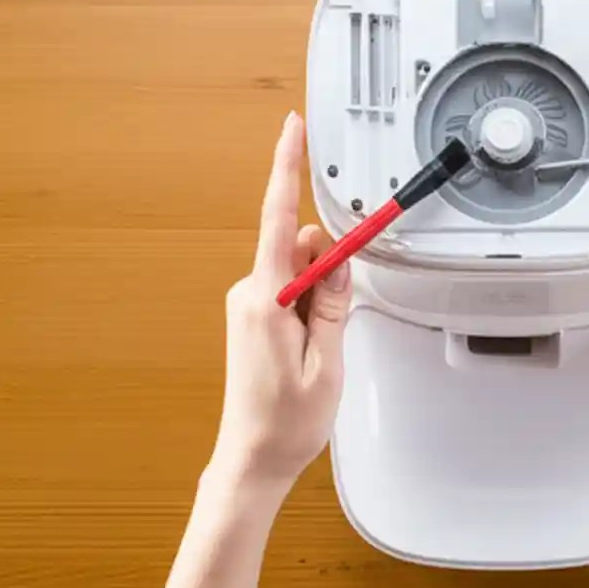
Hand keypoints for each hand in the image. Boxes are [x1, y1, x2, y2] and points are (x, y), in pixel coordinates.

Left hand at [212, 110, 352, 485]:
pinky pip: (293, 290)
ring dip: (323, 298)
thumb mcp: (328, 361)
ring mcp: (250, 302)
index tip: (293, 129)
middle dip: (330, 271)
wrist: (253, 459)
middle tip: (335, 325)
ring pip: (302, 271)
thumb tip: (338, 257)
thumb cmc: (286, 421)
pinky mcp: (254, 314)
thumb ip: (334, 303)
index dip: (287, 168)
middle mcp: (250, 293)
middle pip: (303, 247)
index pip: (280, 219)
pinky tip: (312, 346)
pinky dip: (313, 307)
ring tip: (320, 349)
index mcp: (264, 300)